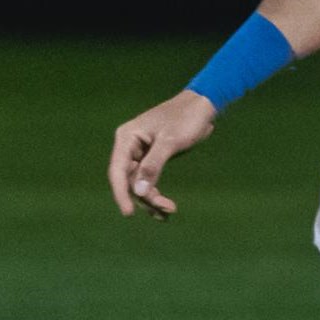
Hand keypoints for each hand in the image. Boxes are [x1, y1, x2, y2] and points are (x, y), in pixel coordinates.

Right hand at [108, 89, 217, 219]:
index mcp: (127, 137)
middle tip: (167, 208)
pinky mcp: (151, 159)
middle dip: (145, 197)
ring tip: (170, 210)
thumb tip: (138, 192)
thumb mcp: (170, 142)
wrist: (202, 106)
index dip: (121, 194)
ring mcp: (140, 153)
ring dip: (152, 199)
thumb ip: (153, 166)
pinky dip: (156, 194)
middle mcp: (129, 146)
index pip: (117, 171)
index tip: (129, 213)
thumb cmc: (185, 118)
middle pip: (129, 180)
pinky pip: (148, 181)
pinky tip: (165, 208)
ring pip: (139, 184)